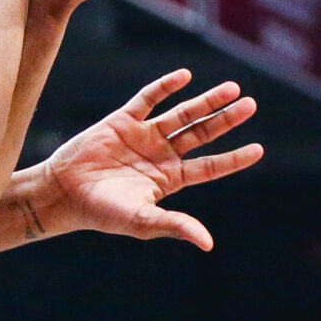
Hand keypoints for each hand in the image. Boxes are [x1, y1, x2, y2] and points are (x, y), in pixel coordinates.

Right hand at [17, 70, 260, 246]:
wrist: (62, 193)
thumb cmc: (101, 212)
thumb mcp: (142, 221)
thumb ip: (175, 225)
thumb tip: (208, 243)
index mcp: (169, 180)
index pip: (209, 167)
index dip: (233, 159)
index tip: (258, 149)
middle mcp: (160, 155)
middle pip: (201, 134)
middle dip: (225, 120)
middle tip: (250, 105)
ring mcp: (143, 136)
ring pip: (181, 115)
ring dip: (205, 101)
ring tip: (232, 89)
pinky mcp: (122, 121)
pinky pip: (148, 99)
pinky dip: (166, 87)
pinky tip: (185, 77)